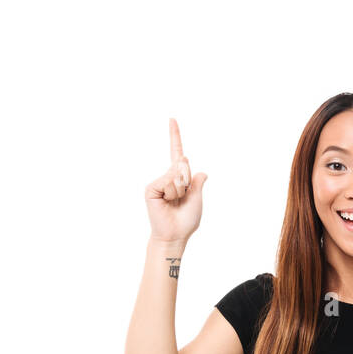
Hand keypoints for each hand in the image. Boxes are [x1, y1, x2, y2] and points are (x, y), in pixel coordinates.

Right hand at [144, 118, 208, 243]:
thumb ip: (198, 183)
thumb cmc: (186, 220)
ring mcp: (159, 181)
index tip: (172, 119)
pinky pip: (168, 181)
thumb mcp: (197, 198)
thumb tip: (201, 172)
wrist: (175, 234)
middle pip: (184, 164)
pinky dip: (172, 192)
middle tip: (183, 197)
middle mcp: (168, 177)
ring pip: (177, 174)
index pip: (177, 153)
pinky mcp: (152, 187)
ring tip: (175, 202)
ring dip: (181, 190)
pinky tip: (166, 202)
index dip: (175, 136)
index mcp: (179, 178)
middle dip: (188, 181)